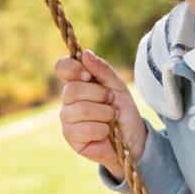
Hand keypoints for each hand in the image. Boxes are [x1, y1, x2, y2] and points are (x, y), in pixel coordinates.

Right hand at [54, 48, 145, 180]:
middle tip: (111, 101)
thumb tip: (86, 54)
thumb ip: (103, 70)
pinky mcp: (71, 138)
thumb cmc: (123, 111)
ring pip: (80, 110)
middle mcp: (68, 100)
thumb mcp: (118, 87)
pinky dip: (102, 130)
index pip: (62, 67)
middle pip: (72, 90)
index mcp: (78, 83)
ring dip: (104, 114)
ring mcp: (67, 119)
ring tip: (111, 118)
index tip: (87, 75)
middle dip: (99, 95)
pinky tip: (105, 133)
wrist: (132, 139)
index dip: (71, 68)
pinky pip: (84, 129)